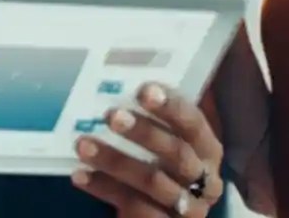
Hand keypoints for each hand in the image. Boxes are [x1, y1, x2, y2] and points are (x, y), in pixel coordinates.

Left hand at [72, 83, 224, 216]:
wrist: (162, 214)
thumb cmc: (163, 167)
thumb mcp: (165, 144)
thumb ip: (151, 120)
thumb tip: (114, 83)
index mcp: (207, 149)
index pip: (193, 123)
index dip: (171, 107)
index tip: (143, 91)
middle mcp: (205, 178)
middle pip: (177, 153)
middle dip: (144, 133)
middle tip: (111, 116)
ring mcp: (188, 207)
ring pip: (153, 182)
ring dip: (115, 161)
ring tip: (83, 144)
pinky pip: (135, 207)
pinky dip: (105, 188)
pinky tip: (80, 175)